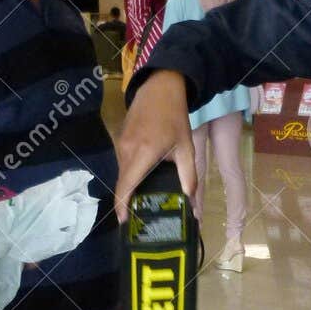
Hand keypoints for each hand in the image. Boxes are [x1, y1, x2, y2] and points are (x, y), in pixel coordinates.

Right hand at [113, 70, 196, 221]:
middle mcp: (126, 151)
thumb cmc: (174, 116)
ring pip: (123, 173)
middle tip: (141, 216)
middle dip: (128, 201)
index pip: (126, 187)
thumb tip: (190, 200)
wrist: (159, 86)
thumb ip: (188, 175)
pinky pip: (123, 162)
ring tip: (143, 200)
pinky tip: (143, 178)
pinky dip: (131, 173)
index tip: (124, 223)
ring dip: (130, 186)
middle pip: (123, 183)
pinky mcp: (120, 139)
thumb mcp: (185, 146)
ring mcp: (120, 144)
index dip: (122, 207)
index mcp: (142, 154)